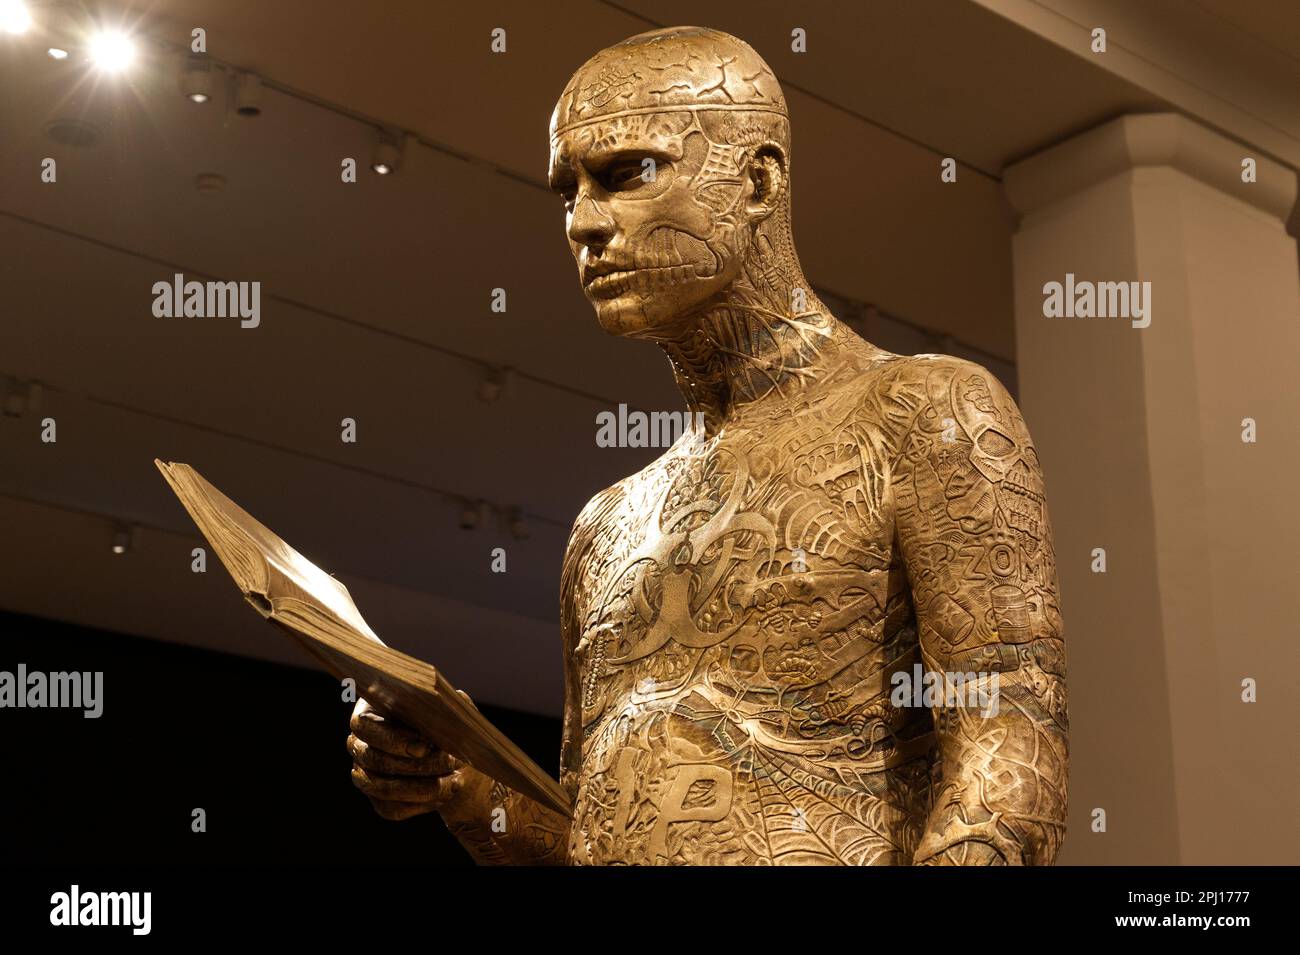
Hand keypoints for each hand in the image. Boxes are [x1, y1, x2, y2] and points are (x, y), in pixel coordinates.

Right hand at [347, 698, 465, 820]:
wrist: (450, 750)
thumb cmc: (442, 719)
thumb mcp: (444, 706)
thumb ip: (443, 704)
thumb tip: (451, 706)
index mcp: (368, 712)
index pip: (363, 725)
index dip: (392, 739)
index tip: (425, 747)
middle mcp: (360, 744)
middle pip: (374, 759)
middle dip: (416, 765)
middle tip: (449, 762)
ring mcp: (365, 774)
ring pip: (382, 788)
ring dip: (422, 788)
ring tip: (454, 781)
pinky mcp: (378, 800)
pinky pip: (392, 809)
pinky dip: (422, 804)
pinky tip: (446, 793)